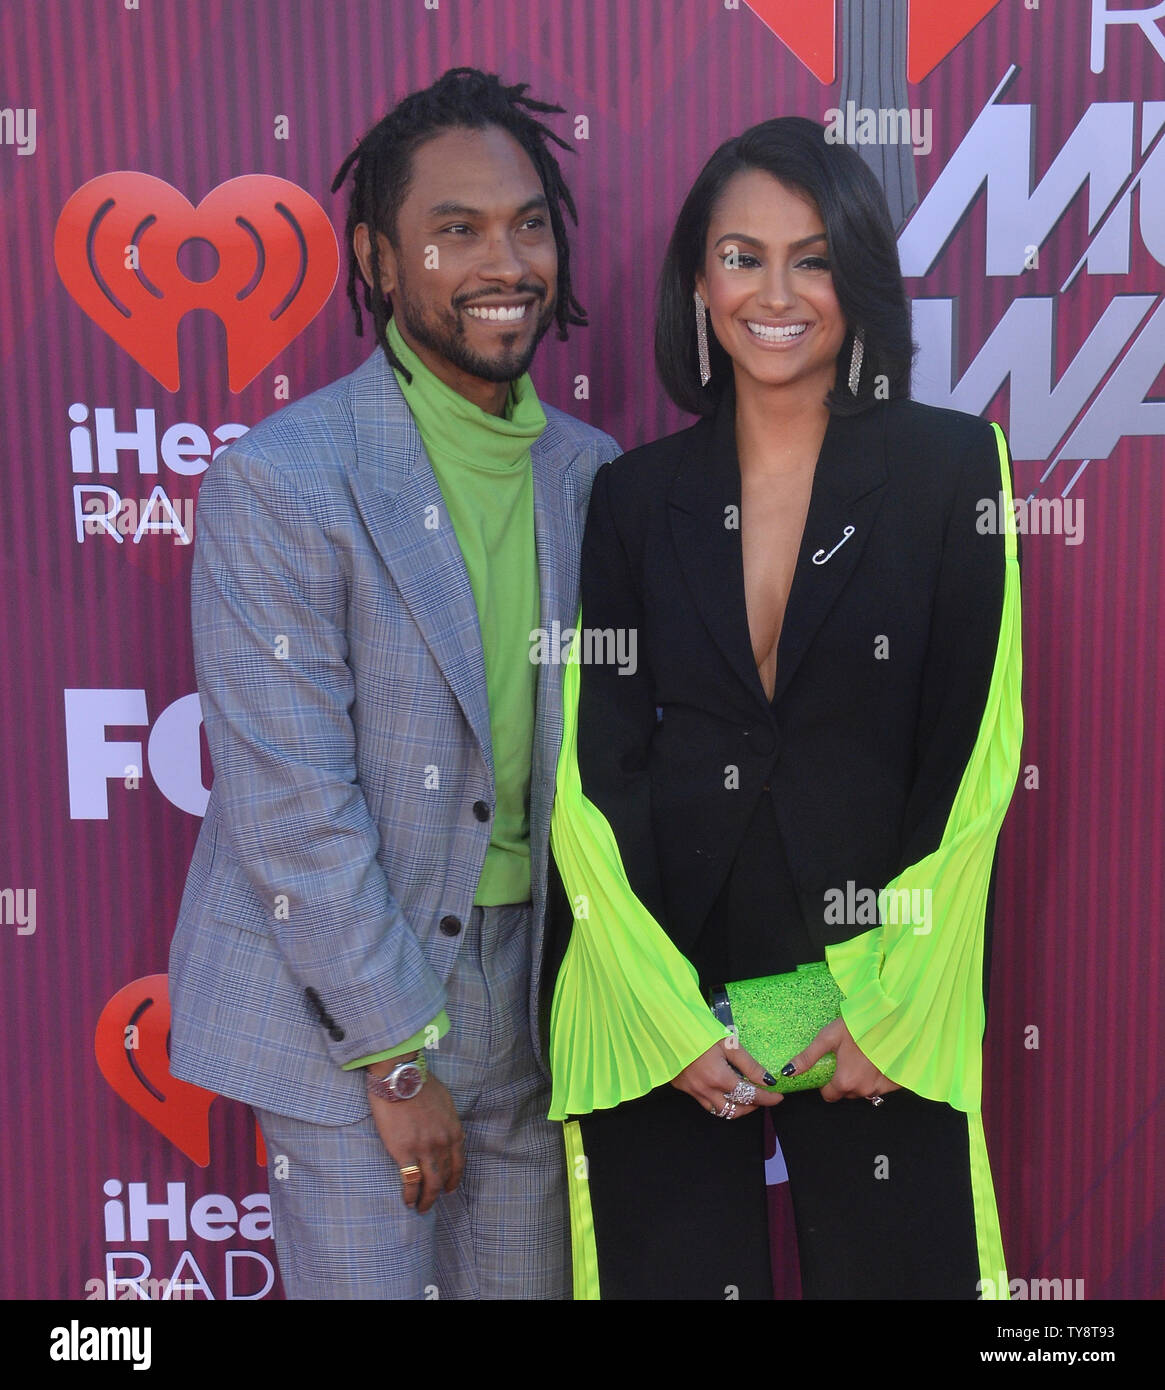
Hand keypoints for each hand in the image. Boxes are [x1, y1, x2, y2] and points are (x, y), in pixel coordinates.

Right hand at [367, 1071, 464, 1212]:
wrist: (401, 1078)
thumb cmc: (421, 1083)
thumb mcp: (445, 1101)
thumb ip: (447, 1120)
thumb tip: (446, 1130)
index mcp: (454, 1131)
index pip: (458, 1163)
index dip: (454, 1179)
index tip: (449, 1189)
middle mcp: (443, 1144)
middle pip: (444, 1176)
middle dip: (439, 1193)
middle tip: (431, 1203)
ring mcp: (425, 1149)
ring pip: (430, 1184)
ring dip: (426, 1200)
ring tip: (420, 1208)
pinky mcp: (405, 1152)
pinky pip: (410, 1181)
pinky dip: (410, 1194)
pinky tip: (407, 1201)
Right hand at [670, 1038, 784, 1117]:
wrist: (666, 1027)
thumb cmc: (698, 1030)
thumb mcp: (728, 1044)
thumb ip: (749, 1065)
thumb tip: (768, 1081)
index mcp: (719, 1078)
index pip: (749, 1095)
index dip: (767, 1098)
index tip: (778, 1097)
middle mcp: (705, 1090)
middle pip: (735, 1110)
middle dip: (751, 1108)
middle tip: (762, 1099)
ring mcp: (692, 1091)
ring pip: (718, 1111)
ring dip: (734, 1108)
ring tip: (744, 1098)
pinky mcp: (682, 1088)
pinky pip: (704, 1103)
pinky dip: (718, 1102)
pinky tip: (722, 1090)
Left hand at [782, 1017, 901, 1102]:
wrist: (892, 1020)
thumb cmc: (859, 1027)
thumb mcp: (828, 1038)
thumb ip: (808, 1057)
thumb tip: (788, 1072)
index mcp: (845, 1081)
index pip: (829, 1096)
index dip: (826, 1084)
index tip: (829, 1068)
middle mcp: (863, 1090)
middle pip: (846, 1093)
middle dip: (843, 1080)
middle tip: (845, 1058)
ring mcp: (881, 1089)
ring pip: (863, 1091)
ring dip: (860, 1080)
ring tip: (861, 1057)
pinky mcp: (895, 1084)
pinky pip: (881, 1087)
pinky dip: (876, 1078)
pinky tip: (876, 1062)